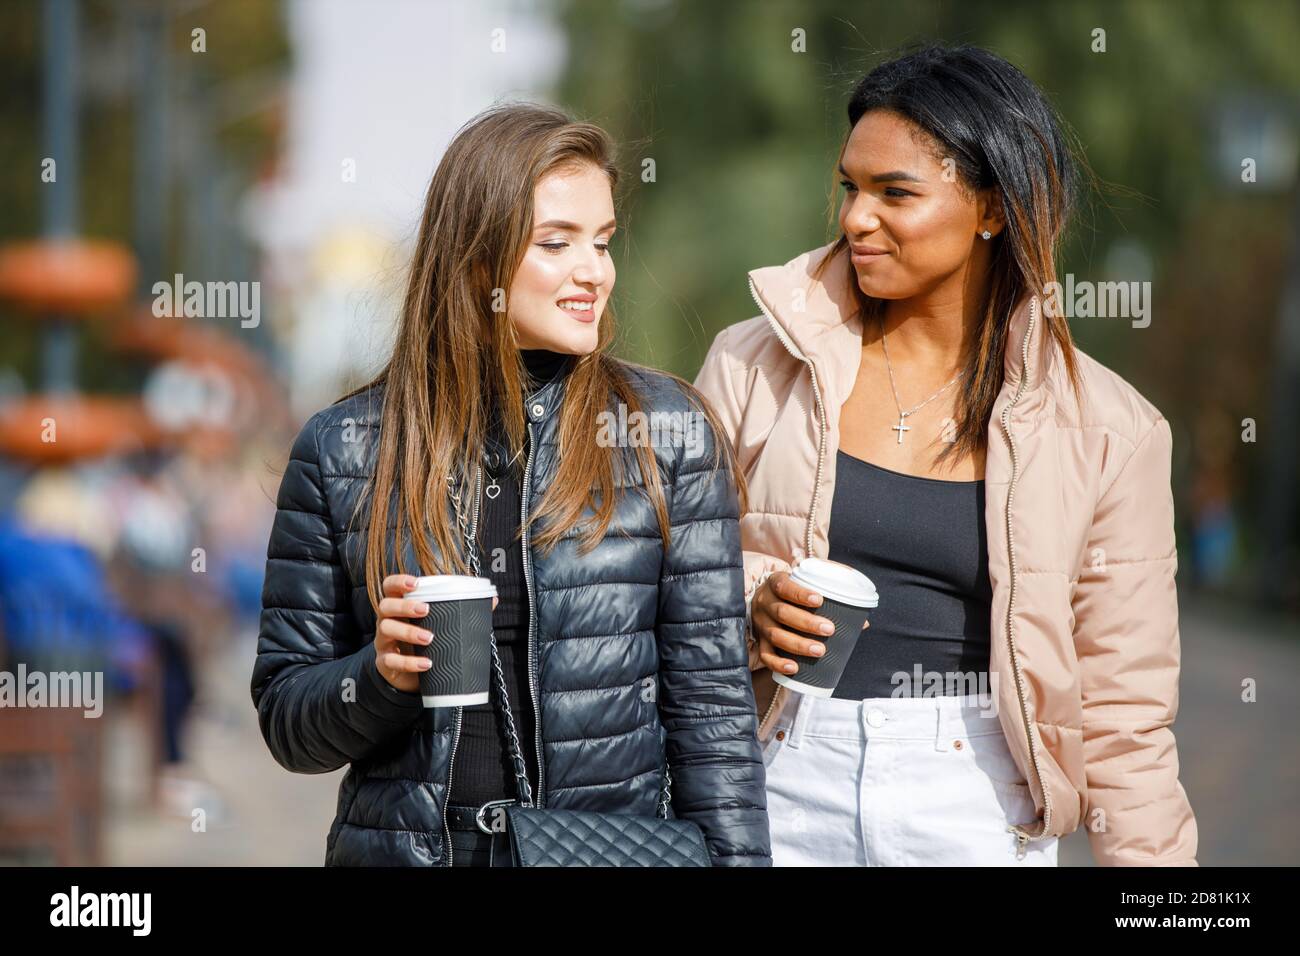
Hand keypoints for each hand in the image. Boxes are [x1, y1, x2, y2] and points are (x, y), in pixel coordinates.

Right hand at [373, 574, 497, 691]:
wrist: (413, 675)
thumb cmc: (426, 641)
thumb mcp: (440, 624)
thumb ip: (462, 611)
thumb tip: (492, 600)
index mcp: (400, 606)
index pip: (390, 586)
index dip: (398, 581)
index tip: (415, 583)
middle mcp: (387, 620)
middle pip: (386, 605)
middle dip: (405, 605)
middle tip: (426, 609)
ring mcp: (384, 641)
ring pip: (386, 629)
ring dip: (408, 632)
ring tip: (430, 638)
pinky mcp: (385, 662)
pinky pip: (391, 660)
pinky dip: (409, 662)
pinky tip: (426, 663)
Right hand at [751, 571, 868, 675]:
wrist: (766, 601)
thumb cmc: (793, 594)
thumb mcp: (805, 586)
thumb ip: (832, 596)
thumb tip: (863, 623)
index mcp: (775, 583)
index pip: (784, 586)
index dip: (800, 593)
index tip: (819, 600)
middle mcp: (765, 603)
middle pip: (781, 612)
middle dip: (806, 622)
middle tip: (829, 629)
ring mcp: (761, 624)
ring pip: (776, 635)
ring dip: (798, 644)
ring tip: (819, 650)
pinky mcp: (760, 642)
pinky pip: (766, 655)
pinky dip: (778, 663)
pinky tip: (794, 667)